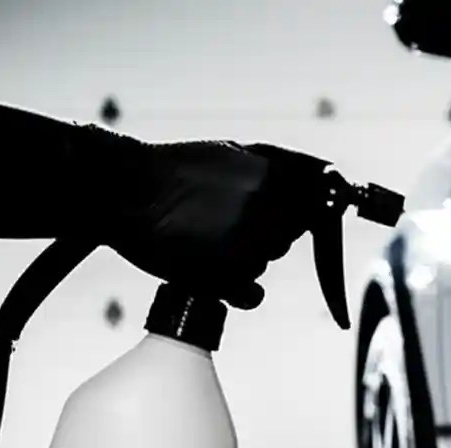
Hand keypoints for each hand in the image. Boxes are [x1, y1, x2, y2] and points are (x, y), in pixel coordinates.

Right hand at [74, 132, 328, 308]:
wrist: (121, 191)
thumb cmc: (172, 171)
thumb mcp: (234, 150)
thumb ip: (284, 165)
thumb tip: (330, 177)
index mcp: (275, 176)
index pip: (320, 208)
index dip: (299, 214)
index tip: (287, 219)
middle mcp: (269, 209)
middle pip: (287, 237)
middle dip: (265, 231)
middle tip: (220, 217)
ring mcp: (250, 243)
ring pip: (265, 261)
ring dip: (242, 256)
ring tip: (201, 234)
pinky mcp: (229, 276)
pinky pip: (251, 294)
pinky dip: (232, 288)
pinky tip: (203, 265)